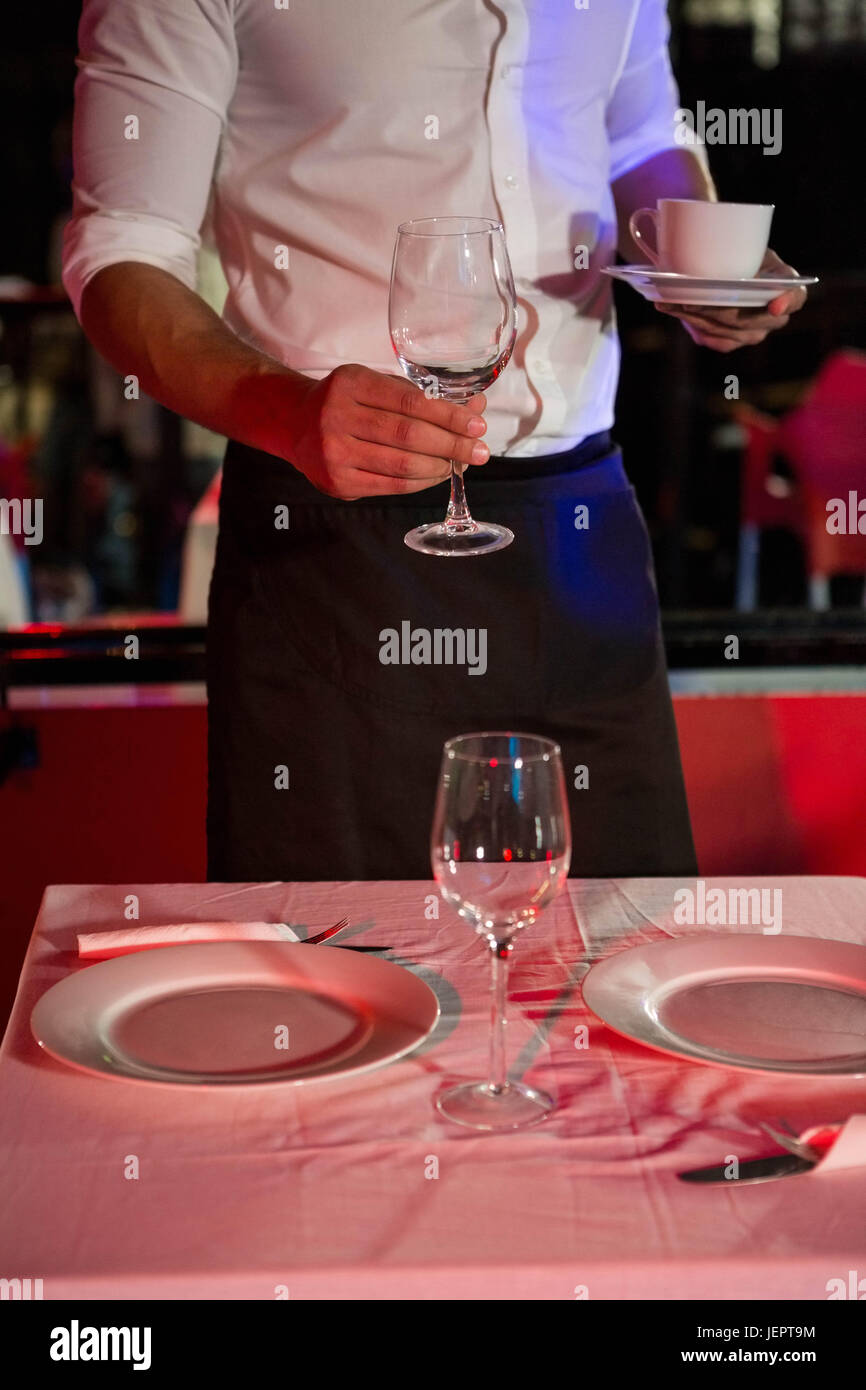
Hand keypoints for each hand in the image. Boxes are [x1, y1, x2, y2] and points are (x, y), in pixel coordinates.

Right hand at [286, 363, 488, 498]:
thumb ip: (419, 394)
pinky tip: (435, 474)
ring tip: (458, 463)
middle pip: (409, 435)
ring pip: (402, 465)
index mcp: (350, 384)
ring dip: (439, 466)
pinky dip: (420, 481)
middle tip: (479, 450)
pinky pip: (391, 485)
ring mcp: (334, 453)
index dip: (448, 415)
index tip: (477, 424)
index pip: (410, 402)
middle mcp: (337, 417)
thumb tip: (474, 407)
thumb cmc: (344, 402)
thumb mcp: (374, 384)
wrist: (294, 424)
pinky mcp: (338, 482)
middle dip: (452, 445)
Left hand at [653, 249, 807, 352]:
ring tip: (675, 300)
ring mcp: (754, 333)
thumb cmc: (741, 253)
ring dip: (698, 316)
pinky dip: (691, 323)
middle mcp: (775, 316)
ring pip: (726, 331)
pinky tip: (672, 308)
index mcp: (787, 287)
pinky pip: (712, 338)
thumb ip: (743, 253)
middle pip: (750, 320)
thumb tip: (719, 267)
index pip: (796, 297)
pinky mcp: (730, 342)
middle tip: (695, 297)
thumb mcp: (748, 245)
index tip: (774, 305)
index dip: (787, 302)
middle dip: (719, 309)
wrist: (725, 269)